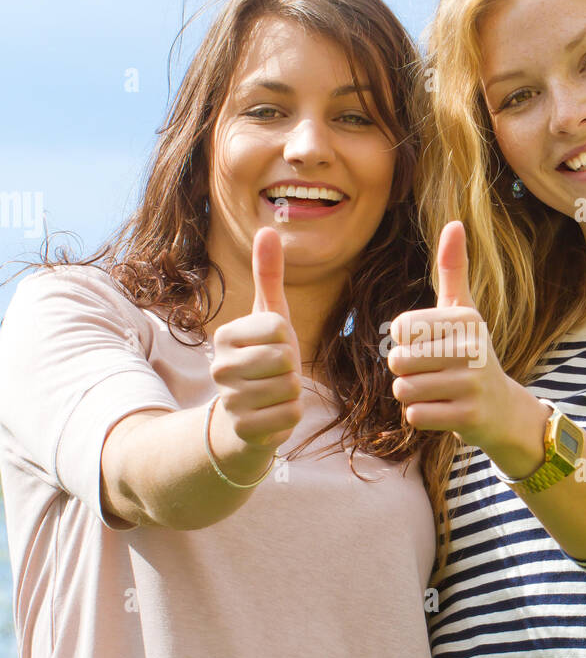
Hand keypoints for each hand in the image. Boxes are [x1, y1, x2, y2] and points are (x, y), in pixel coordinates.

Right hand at [210, 228, 303, 455]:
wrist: (246, 417)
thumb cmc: (263, 359)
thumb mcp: (269, 316)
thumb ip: (268, 274)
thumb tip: (267, 228)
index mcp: (225, 336)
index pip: (279, 328)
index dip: (287, 339)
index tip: (273, 347)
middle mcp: (220, 367)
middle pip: (285, 359)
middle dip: (291, 368)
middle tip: (276, 374)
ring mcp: (230, 400)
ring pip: (290, 387)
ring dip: (292, 392)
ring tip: (274, 393)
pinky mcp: (245, 428)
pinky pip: (291, 414)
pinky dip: (291, 415)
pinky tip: (273, 414)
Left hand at [387, 221, 516, 452]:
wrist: (501, 409)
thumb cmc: (469, 353)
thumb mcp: (463, 310)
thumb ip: (453, 269)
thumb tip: (455, 222)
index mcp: (465, 318)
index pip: (401, 328)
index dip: (406, 342)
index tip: (432, 346)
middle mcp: (472, 348)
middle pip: (398, 361)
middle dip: (405, 372)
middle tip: (432, 373)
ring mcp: (472, 383)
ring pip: (404, 390)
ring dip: (412, 395)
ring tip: (438, 391)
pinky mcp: (468, 416)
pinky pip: (415, 416)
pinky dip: (422, 417)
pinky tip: (444, 410)